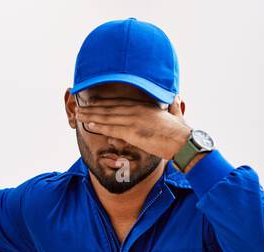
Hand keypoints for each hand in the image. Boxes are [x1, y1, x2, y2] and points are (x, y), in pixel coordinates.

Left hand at [75, 97, 191, 161]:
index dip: (104, 103)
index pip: (120, 103)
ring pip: (108, 117)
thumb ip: (174, 105)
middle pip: (110, 108)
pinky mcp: (133, 132)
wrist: (184, 142)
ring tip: (79, 115)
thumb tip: (177, 97)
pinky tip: (89, 124)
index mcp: (145, 106)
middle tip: (80, 108)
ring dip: (91, 116)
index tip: (93, 103)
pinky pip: (112, 128)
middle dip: (93, 109)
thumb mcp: (177, 114)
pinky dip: (99, 126)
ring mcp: (134, 120)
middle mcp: (137, 110)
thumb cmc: (182, 132)